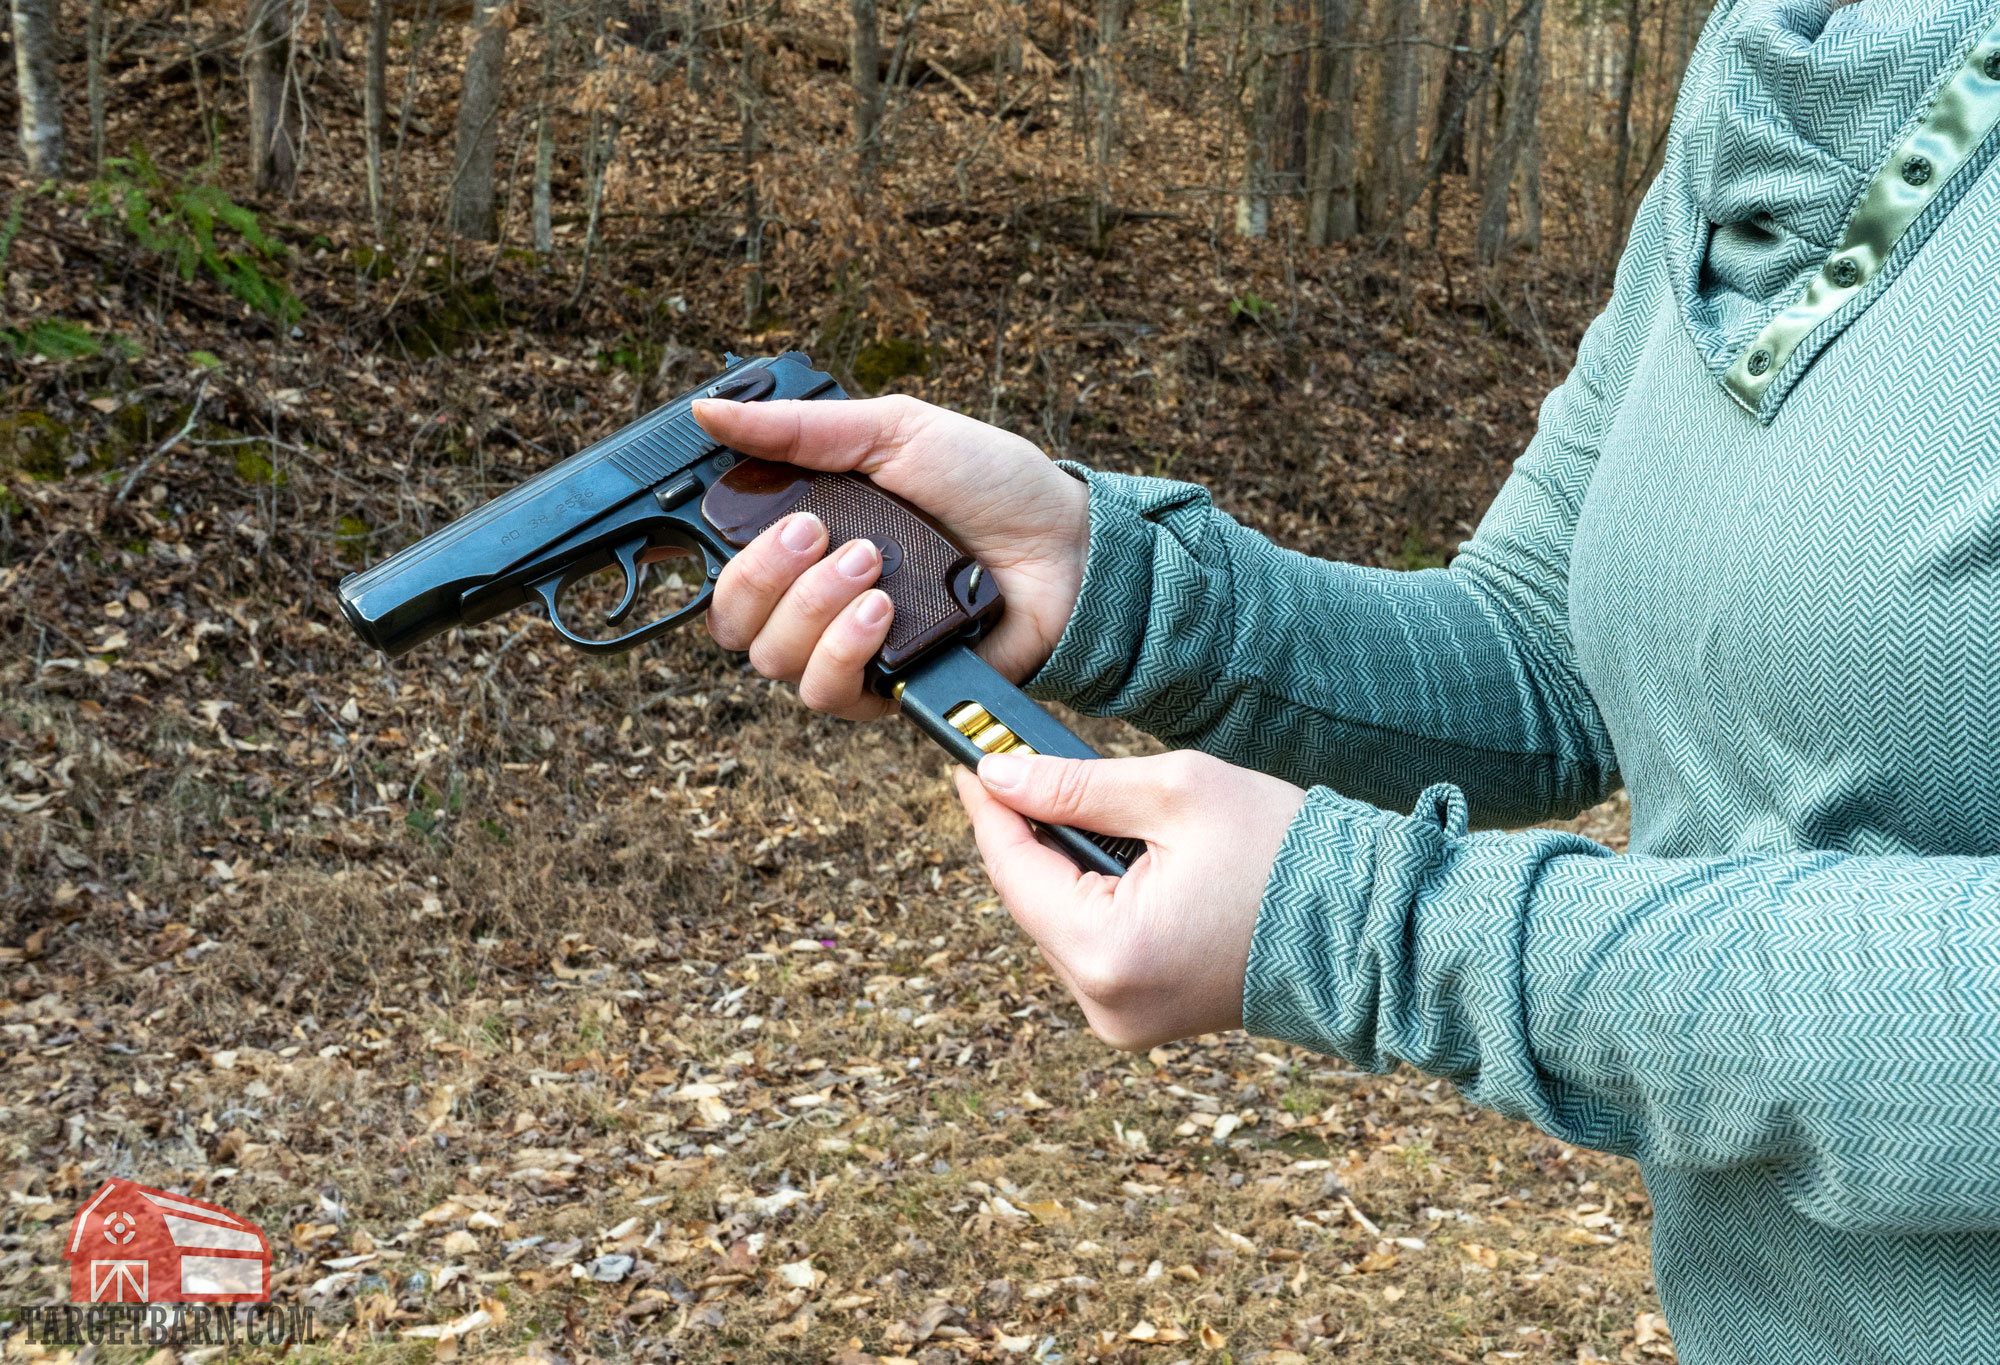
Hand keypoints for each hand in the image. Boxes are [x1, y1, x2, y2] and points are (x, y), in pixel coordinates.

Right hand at [692, 395, 1090, 720]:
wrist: (1064, 545)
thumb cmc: (991, 486)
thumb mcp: (894, 432)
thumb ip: (800, 430)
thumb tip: (709, 412)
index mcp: (806, 542)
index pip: (721, 567)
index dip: (714, 553)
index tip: (756, 516)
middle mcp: (815, 601)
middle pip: (733, 621)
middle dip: (766, 574)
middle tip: (822, 532)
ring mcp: (848, 649)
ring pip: (774, 659)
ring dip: (812, 607)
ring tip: (872, 565)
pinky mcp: (888, 689)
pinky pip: (828, 693)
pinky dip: (843, 650)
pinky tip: (882, 612)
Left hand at [954, 749, 1307, 1048]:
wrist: (1367, 926)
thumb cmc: (1284, 853)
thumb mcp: (1177, 793)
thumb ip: (1075, 785)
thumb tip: (998, 774)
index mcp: (1110, 952)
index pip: (1013, 871)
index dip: (988, 809)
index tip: (971, 761)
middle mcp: (1105, 1003)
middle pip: (1031, 902)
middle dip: (1030, 835)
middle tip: (1024, 770)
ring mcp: (1124, 1021)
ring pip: (1058, 926)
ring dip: (1065, 870)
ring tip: (1086, 811)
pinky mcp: (1144, 1021)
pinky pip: (1092, 949)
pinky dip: (1095, 902)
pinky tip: (1120, 860)